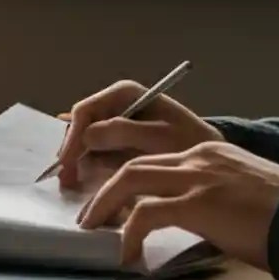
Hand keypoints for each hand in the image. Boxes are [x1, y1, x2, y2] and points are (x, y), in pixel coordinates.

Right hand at [55, 81, 223, 188]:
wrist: (210, 157)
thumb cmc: (189, 141)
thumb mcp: (159, 135)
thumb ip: (122, 131)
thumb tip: (87, 136)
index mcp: (123, 93)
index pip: (85, 112)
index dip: (74, 137)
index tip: (67, 164)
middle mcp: (115, 105)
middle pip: (81, 127)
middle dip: (72, 153)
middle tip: (67, 182)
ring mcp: (115, 125)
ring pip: (85, 143)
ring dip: (78, 163)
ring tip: (74, 186)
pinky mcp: (117, 144)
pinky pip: (95, 155)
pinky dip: (89, 168)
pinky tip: (85, 184)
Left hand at [76, 141, 278, 269]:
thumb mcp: (243, 191)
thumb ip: (214, 194)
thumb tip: (194, 218)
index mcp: (209, 152)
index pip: (154, 157)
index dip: (125, 177)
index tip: (110, 198)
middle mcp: (198, 157)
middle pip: (134, 163)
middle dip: (104, 188)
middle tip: (89, 214)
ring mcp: (198, 178)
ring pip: (131, 179)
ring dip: (104, 205)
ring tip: (92, 229)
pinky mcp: (199, 203)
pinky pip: (147, 214)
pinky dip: (130, 233)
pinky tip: (129, 254)